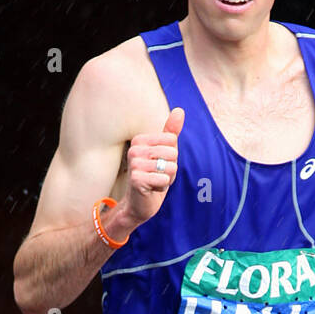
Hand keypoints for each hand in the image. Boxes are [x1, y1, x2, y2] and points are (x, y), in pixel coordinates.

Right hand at [119, 107, 184, 224]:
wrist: (140, 203)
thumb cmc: (153, 176)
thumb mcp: (164, 152)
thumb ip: (171, 132)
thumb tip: (180, 110)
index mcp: (140, 140)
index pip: (172, 140)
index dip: (172, 156)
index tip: (159, 164)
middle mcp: (134, 149)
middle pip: (173, 153)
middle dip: (171, 169)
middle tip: (158, 175)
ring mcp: (134, 164)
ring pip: (170, 167)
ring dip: (167, 179)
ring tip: (155, 182)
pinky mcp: (136, 179)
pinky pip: (163, 180)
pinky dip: (162, 187)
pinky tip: (152, 189)